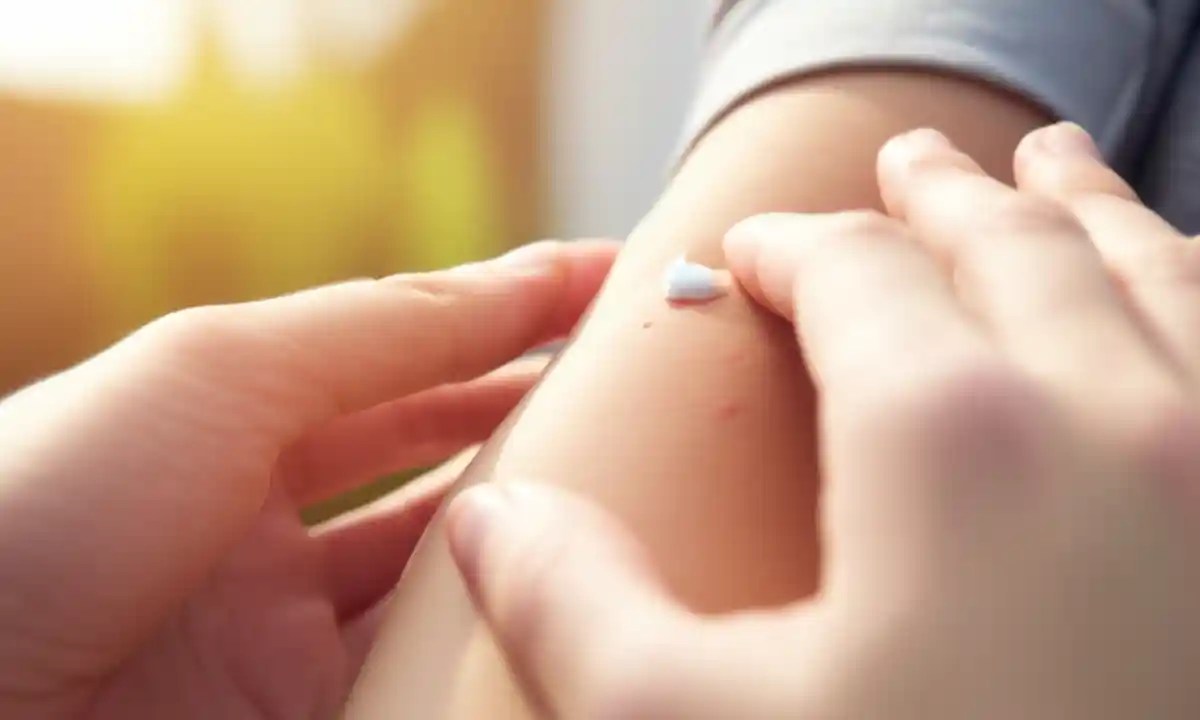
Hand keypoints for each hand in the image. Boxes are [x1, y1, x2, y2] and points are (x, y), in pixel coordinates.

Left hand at [0, 240, 616, 718]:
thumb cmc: (44, 502)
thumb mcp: (225, 372)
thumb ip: (388, 328)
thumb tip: (534, 274)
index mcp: (226, 423)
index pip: (405, 358)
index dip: (511, 318)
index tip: (619, 287)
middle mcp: (260, 529)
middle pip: (437, 465)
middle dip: (541, 423)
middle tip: (655, 391)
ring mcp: (280, 639)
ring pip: (442, 576)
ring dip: (531, 536)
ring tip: (638, 489)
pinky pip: (421, 676)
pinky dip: (489, 639)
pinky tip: (559, 605)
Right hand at [444, 126, 1199, 718]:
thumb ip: (581, 613)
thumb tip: (491, 518)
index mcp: (956, 437)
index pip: (851, 275)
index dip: (787, 247)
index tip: (749, 248)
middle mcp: (1121, 415)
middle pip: (1013, 241)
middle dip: (942, 194)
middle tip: (906, 158)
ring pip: (1160, 269)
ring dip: (1092, 208)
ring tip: (1056, 174)